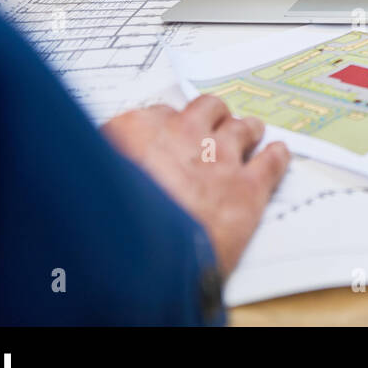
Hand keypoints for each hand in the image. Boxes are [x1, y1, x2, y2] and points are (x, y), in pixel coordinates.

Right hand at [102, 94, 290, 276]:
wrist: (137, 259)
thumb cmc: (107, 226)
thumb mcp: (89, 182)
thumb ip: (104, 164)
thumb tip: (105, 164)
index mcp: (136, 130)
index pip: (159, 113)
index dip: (168, 126)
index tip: (169, 135)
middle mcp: (182, 134)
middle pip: (207, 108)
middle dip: (212, 117)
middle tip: (214, 128)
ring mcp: (220, 157)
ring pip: (243, 128)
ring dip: (247, 130)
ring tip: (250, 134)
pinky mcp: (248, 188)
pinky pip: (272, 162)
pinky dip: (277, 157)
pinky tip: (277, 154)